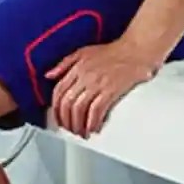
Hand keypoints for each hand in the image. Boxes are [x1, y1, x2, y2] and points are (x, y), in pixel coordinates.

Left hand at [46, 39, 160, 137]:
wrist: (135, 51)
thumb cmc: (111, 52)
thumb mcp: (82, 52)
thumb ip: (64, 64)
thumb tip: (49, 75)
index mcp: (76, 67)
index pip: (58, 91)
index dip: (56, 108)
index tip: (58, 118)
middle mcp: (84, 76)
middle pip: (67, 103)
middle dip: (66, 120)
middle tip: (69, 129)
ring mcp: (97, 84)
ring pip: (79, 109)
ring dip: (78, 125)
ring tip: (81, 132)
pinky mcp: (111, 90)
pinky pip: (97, 110)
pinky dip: (92, 123)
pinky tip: (93, 129)